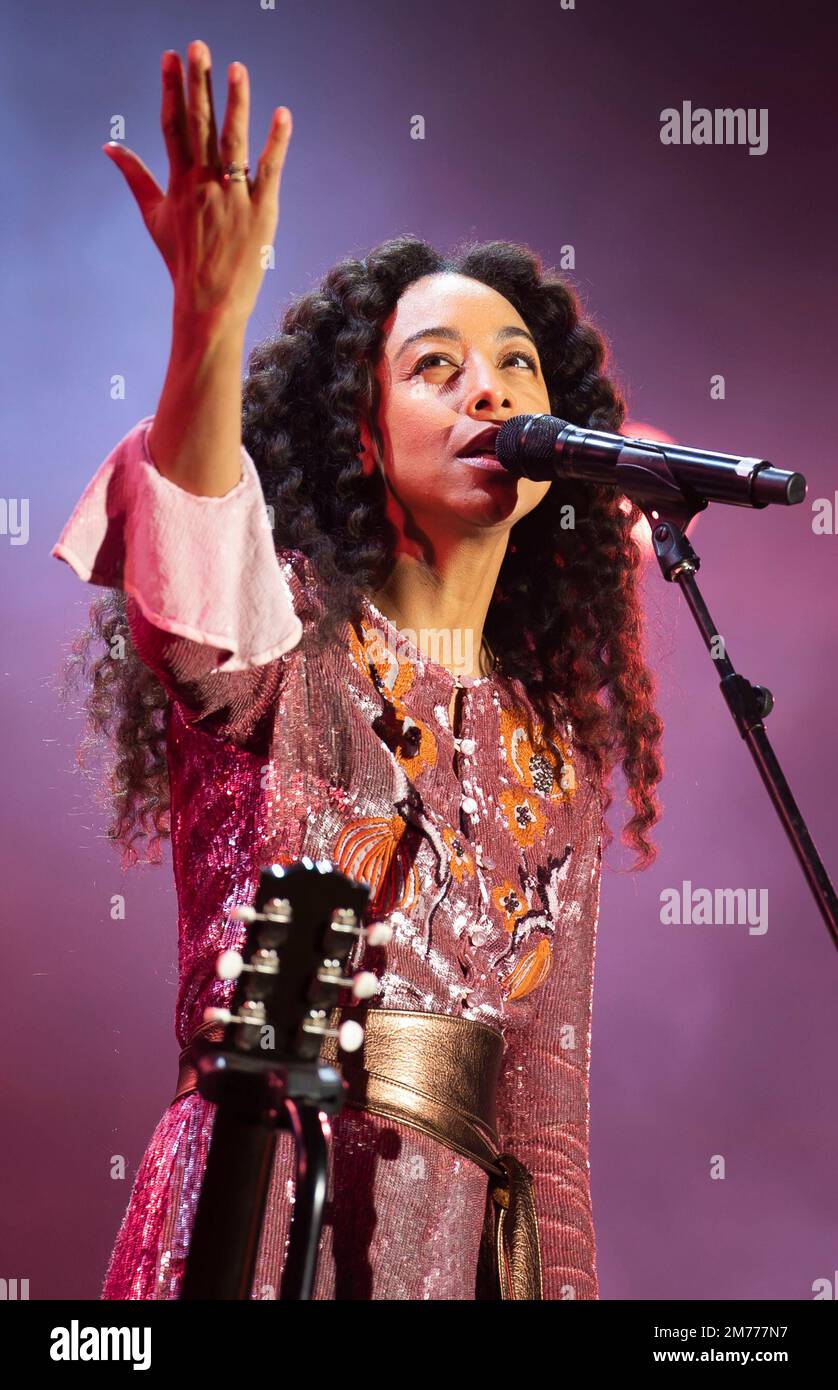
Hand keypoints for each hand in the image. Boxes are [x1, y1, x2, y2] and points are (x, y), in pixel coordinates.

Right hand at [102, 39, 291, 327]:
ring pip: (234, 141)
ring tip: (237, 68)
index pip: (174, 127)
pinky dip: (276, 142)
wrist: (210, 302)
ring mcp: (234, 197)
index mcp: (179, 183)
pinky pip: (269, 170)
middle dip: (198, 83)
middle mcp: (204, 185)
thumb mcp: (154, 216)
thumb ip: (135, 177)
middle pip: (201, 125)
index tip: (170, 58)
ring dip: (236, 102)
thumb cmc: (181, 260)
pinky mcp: (262, 211)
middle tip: (198, 46)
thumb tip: (109, 148)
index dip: (172, 90)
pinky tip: (282, 114)